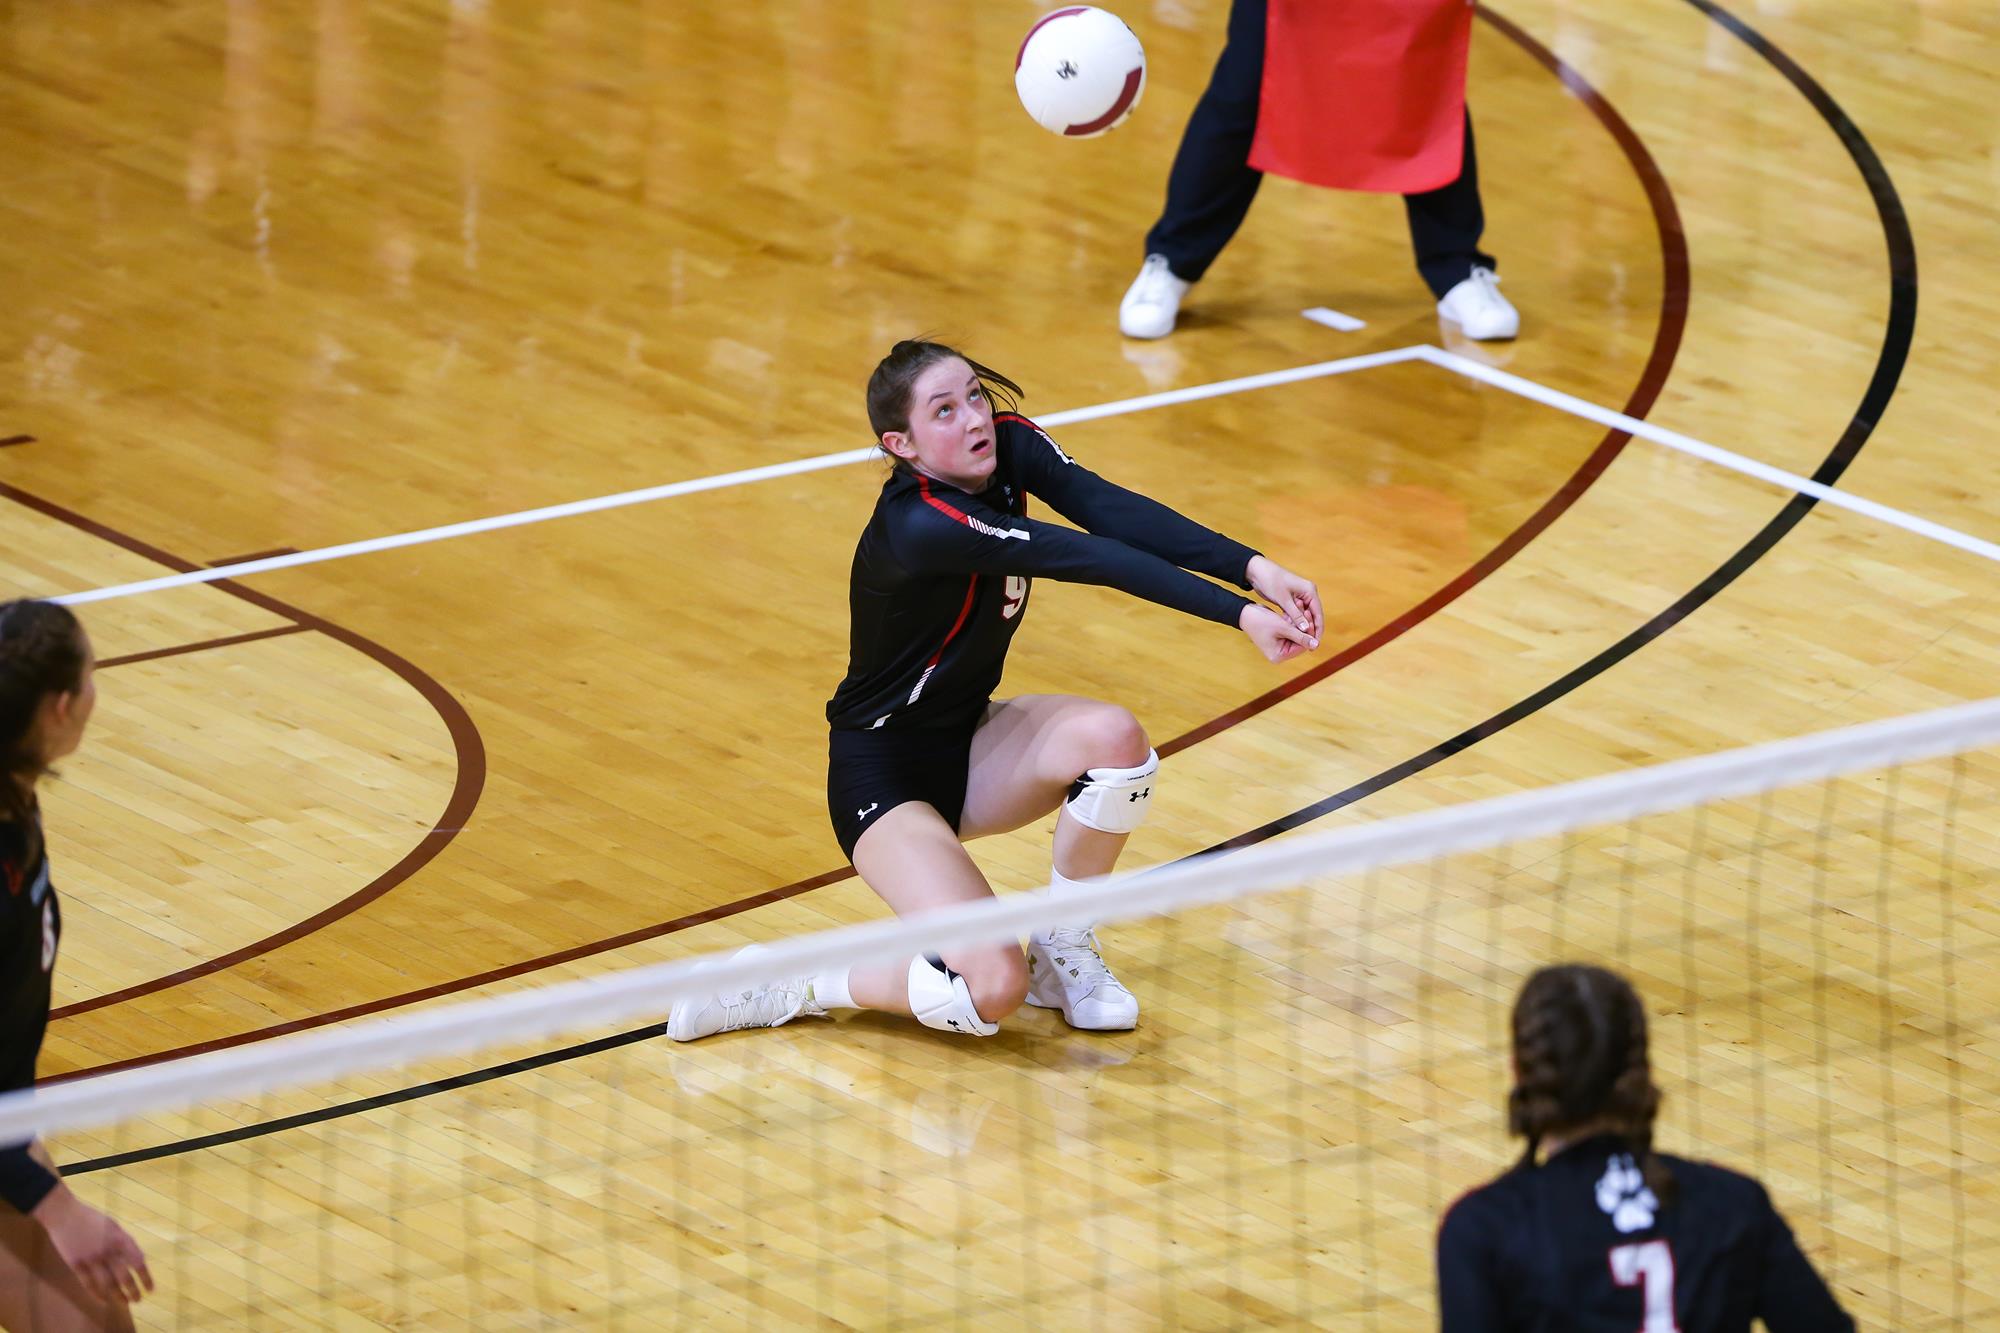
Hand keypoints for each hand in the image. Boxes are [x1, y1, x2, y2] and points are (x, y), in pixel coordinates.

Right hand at [34, 1185, 152, 1304]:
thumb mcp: (114, 1226)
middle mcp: (108, 1250)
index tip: (150, 1288)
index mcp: (121, 1239)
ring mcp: (91, 1258)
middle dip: (133, 1291)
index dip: (145, 1277)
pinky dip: (97, 1294)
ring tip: (125, 1303)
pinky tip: (104, 1300)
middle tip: (138, 1300)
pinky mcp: (76, 1264)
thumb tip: (134, 1259)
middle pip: (124, 1277)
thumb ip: (123, 1242)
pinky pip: (88, 1284)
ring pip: (107, 1283)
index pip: (138, 1262)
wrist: (65, 1214)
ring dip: (118, 1296)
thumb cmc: (92, 1219)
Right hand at [1239, 603, 1318, 662]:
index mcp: (1279, 655)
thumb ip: (1300, 636)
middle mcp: (1280, 653)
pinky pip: (1290, 629)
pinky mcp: (1278, 637)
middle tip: (1306, 611)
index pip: (1301, 646)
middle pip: (1300, 640)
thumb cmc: (1260, 621)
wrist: (1244, 613)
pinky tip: (1295, 608)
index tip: (1311, 619)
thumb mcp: (1282, 628)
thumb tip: (1316, 645)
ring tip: (1300, 606)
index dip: (1308, 633)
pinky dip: (1292, 620)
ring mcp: (1279, 645)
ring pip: (1296, 632)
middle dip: (1303, 625)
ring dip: (1299, 620)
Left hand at [1245, 555, 1322, 642]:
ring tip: (1302, 643)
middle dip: (1312, 630)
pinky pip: (1297, 614)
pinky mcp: (1292, 599)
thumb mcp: (1283, 599)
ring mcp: (1300, 596)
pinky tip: (1294, 634)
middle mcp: (1308, 593)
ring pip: (1305, 616)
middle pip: (1314, 615)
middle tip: (1310, 647)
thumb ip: (1295, 615)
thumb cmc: (1271, 581)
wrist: (1258, 571)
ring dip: (1304, 628)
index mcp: (1309, 590)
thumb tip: (1306, 630)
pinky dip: (1296, 623)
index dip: (1318, 629)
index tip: (1315, 643)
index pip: (1318, 613)